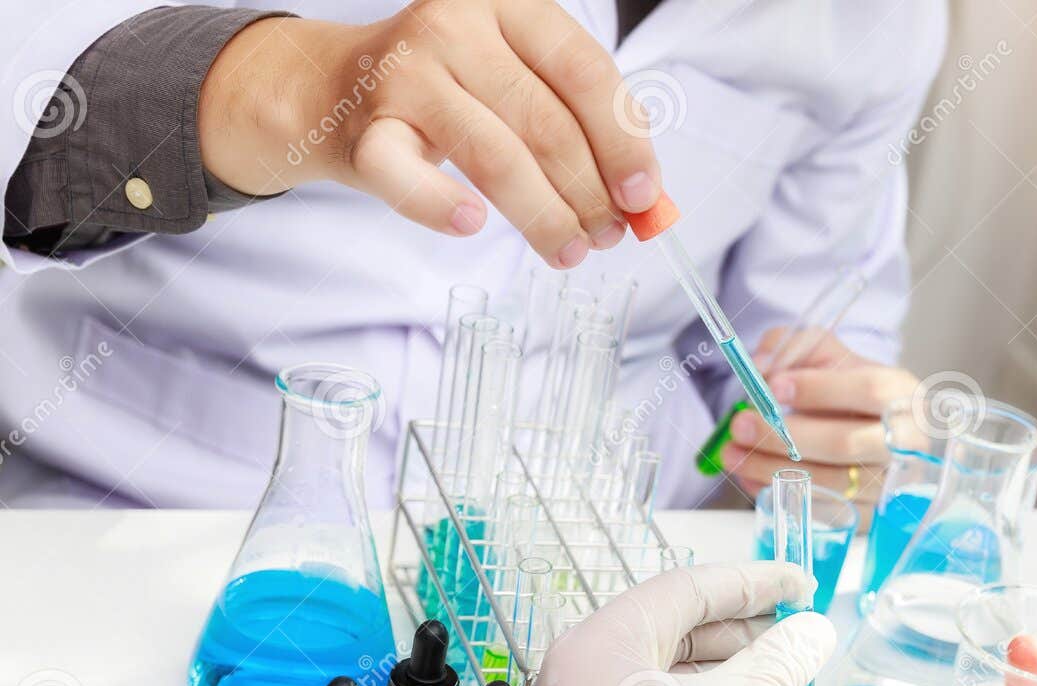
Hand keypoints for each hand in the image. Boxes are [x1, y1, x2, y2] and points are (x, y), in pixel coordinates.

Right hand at [198, 2, 661, 265]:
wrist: (332, 89)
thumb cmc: (448, 91)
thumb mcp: (513, 78)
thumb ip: (575, 121)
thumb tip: (643, 196)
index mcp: (506, 5)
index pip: (583, 72)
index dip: (622, 138)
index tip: (645, 193)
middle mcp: (454, 27)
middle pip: (545, 123)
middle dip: (589, 192)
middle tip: (609, 236)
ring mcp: (405, 76)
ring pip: (494, 158)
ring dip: (543, 217)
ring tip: (569, 251)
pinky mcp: (366, 130)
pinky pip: (410, 180)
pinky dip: (443, 208)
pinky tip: (474, 227)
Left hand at [518, 562, 835, 685]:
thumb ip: (777, 665)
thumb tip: (814, 631)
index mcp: (595, 646)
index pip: (684, 591)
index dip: (752, 584)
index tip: (800, 586)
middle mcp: (569, 675)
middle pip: (666, 628)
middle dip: (737, 630)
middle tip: (793, 633)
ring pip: (652, 673)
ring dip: (716, 671)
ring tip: (772, 677)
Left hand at [723, 329, 916, 523]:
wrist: (874, 433)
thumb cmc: (850, 393)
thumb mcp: (831, 356)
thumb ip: (797, 347)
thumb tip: (761, 365)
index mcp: (902, 395)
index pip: (868, 390)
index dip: (820, 389)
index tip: (773, 387)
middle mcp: (906, 443)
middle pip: (845, 444)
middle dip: (785, 436)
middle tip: (740, 425)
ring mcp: (890, 485)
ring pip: (828, 484)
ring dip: (771, 470)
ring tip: (733, 454)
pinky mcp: (871, 517)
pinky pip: (821, 511)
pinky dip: (780, 495)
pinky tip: (751, 478)